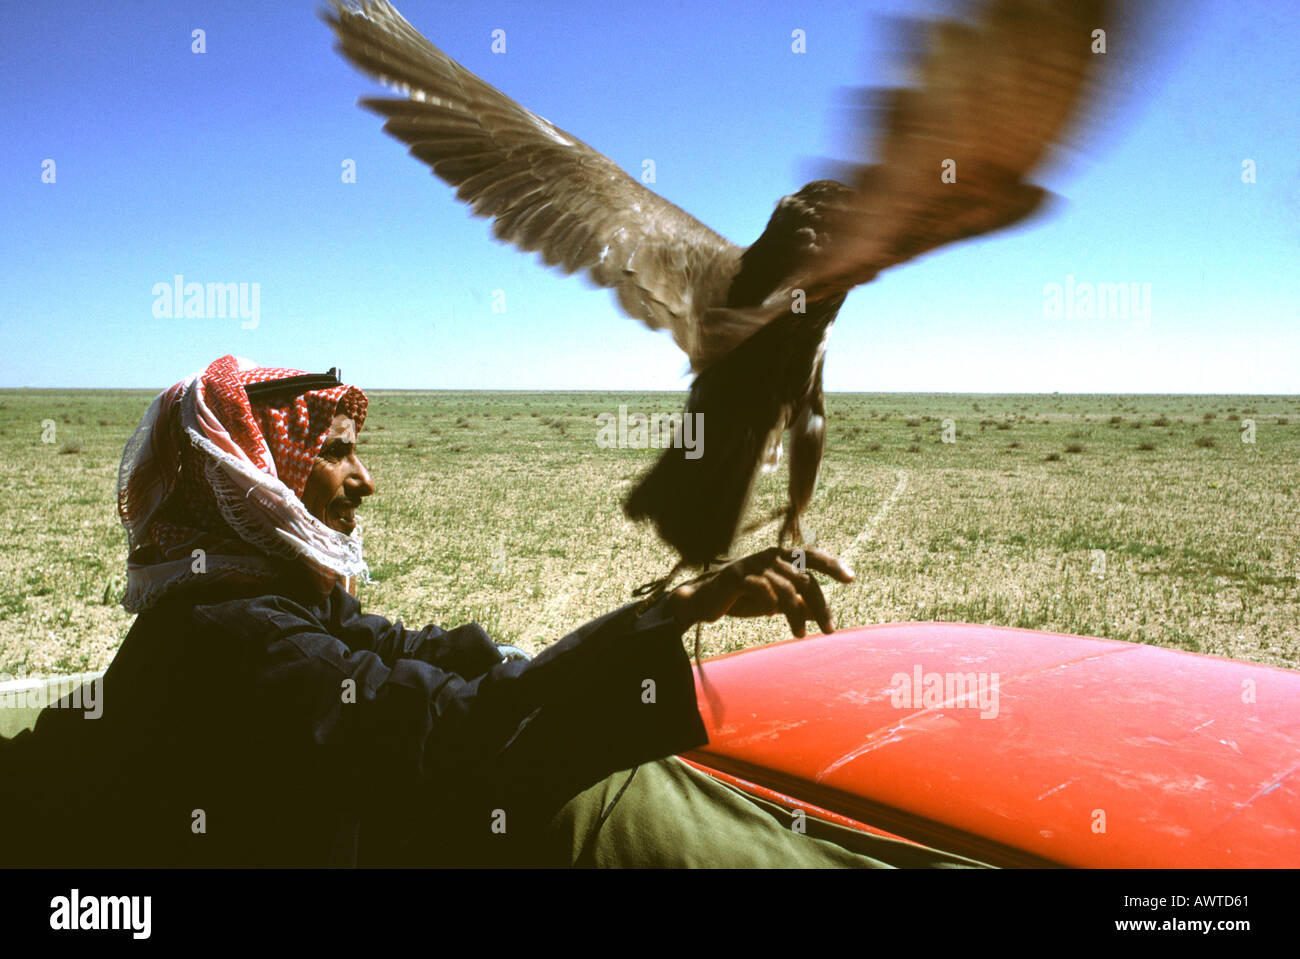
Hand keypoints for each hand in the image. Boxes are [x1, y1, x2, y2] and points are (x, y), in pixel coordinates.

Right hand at [666, 547, 853, 637]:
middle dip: (820, 606)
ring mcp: (753, 565)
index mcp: (779, 558)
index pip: (811, 556)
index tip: (850, 579)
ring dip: (796, 615)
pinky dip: (772, 603)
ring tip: (800, 635)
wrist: (702, 601)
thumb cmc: (740, 599)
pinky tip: (772, 615)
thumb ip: (796, 605)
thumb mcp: (773, 603)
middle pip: (804, 579)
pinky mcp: (737, 576)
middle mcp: (769, 557)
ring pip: (787, 588)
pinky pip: (763, 588)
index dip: (832, 564)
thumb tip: (819, 615)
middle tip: (828, 630)